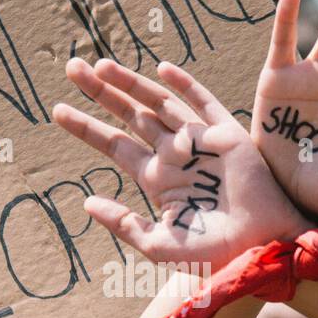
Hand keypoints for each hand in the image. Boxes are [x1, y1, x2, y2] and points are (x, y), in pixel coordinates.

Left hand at [52, 57, 307, 268]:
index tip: (57, 111)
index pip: (114, 145)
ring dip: (130, 82)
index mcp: (156, 179)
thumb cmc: (213, 253)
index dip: (86, 127)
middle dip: (101, 92)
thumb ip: (124, 224)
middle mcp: (174, 155)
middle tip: (71, 67)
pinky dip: (184, 85)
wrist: (260, 247)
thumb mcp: (158, 244)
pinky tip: (160, 69)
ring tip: (100, 64)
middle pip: (130, 115)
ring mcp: (200, 141)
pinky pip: (203, 102)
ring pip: (159, 102)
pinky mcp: (227, 134)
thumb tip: (86, 202)